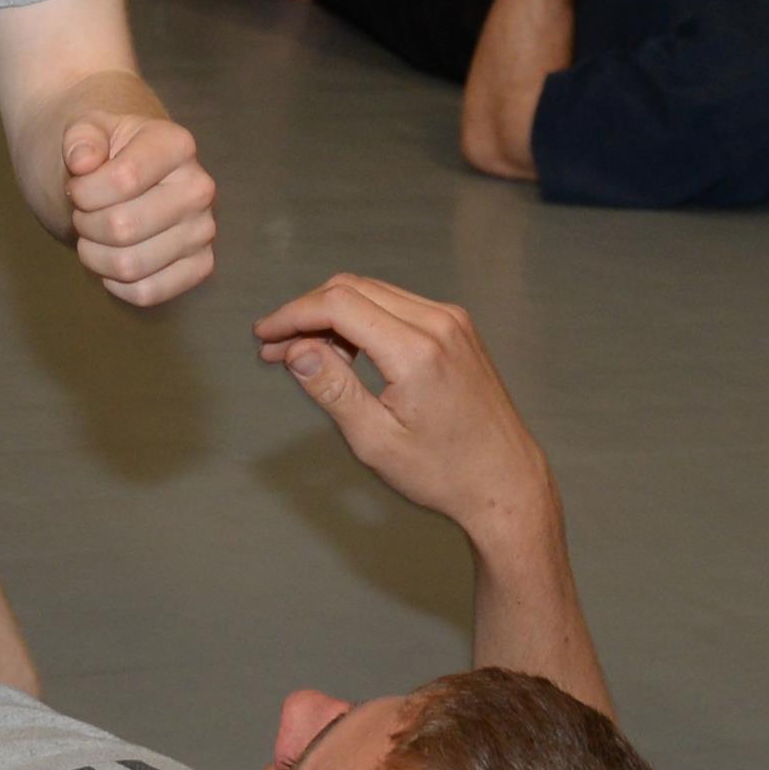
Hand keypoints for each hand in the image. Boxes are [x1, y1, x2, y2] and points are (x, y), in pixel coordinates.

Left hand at [61, 106, 217, 308]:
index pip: (122, 180)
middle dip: (86, 224)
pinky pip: (148, 293)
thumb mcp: (86, 130)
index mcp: (176, 145)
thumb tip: (83, 160)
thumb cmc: (105, 152)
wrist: (125, 174)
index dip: (84, 192)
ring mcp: (204, 230)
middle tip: (84, 214)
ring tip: (95, 234)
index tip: (77, 186)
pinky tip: (112, 259)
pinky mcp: (201, 265)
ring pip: (131, 266)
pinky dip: (117, 284)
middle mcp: (199, 188)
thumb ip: (81, 139)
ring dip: (96, 255)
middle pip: (123, 228)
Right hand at [255, 277, 558, 553]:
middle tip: (276, 349)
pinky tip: (345, 353)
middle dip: (307, 313)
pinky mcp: (457, 327)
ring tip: (304, 355)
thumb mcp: (376, 440)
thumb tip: (295, 350)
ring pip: (373, 293)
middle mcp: (437, 323)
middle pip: (352, 289)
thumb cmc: (443, 472)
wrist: (505, 481)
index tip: (263, 335)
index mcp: (416, 350)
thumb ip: (332, 389)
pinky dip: (363, 319)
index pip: (338, 304)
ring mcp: (451, 320)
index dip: (292, 314)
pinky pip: (397, 305)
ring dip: (333, 315)